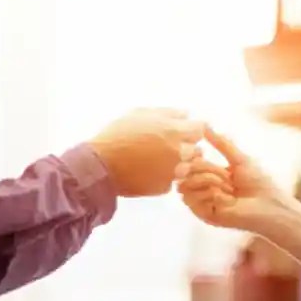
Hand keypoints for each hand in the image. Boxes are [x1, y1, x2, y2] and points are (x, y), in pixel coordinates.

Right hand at [89, 108, 205, 196]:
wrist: (100, 166)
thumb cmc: (117, 135)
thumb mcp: (140, 114)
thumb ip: (167, 113)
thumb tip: (185, 114)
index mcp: (173, 131)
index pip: (200, 129)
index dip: (193, 130)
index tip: (185, 131)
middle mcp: (178, 152)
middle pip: (197, 150)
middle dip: (187, 148)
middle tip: (170, 147)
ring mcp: (172, 172)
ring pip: (187, 168)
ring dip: (178, 164)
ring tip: (158, 160)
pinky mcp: (163, 187)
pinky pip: (171, 181)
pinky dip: (164, 177)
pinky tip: (148, 172)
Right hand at [175, 128, 293, 232]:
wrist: (269, 205)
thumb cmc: (259, 183)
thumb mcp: (239, 158)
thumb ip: (221, 143)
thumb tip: (205, 125)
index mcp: (211, 175)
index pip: (188, 162)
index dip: (191, 156)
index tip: (201, 152)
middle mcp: (204, 189)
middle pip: (185, 172)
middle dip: (205, 168)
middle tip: (226, 176)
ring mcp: (203, 203)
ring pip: (186, 186)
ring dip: (210, 182)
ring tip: (229, 189)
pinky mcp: (204, 216)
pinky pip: (193, 200)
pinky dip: (211, 195)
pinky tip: (227, 201)